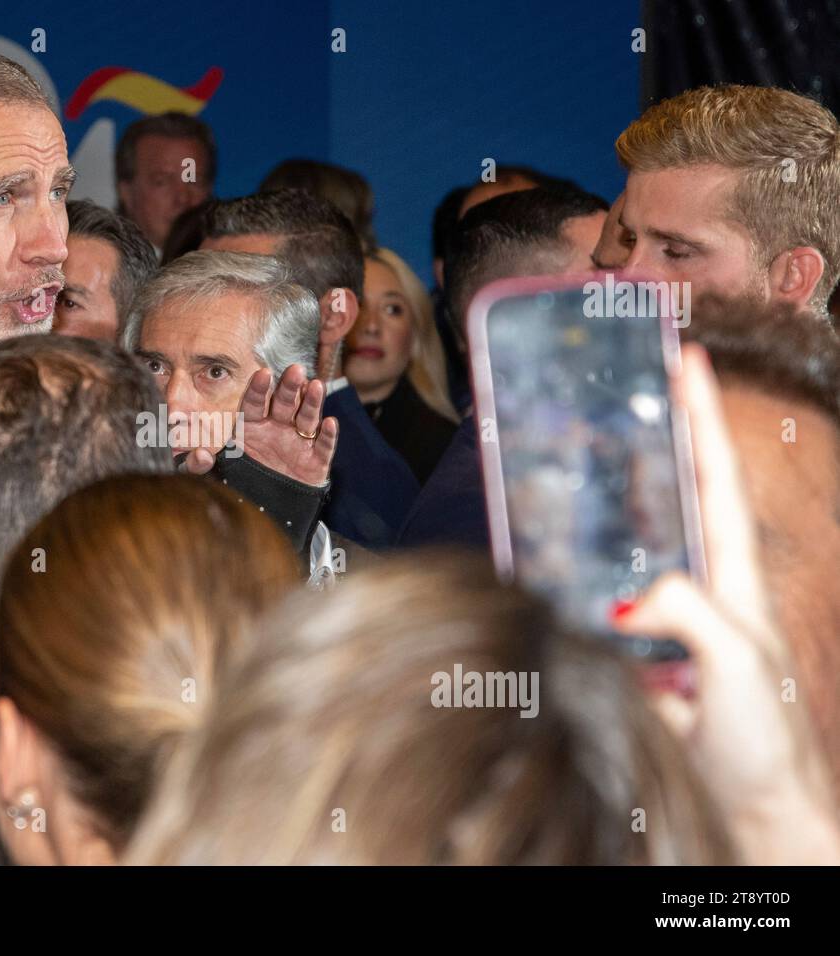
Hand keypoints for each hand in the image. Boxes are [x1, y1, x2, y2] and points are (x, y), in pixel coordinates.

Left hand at [182, 365, 337, 485]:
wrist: (269, 508)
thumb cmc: (242, 482)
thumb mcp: (216, 472)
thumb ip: (200, 465)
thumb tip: (199, 456)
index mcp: (252, 426)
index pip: (255, 403)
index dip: (259, 389)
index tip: (263, 373)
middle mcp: (277, 428)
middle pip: (284, 403)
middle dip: (290, 387)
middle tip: (295, 370)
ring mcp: (298, 442)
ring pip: (307, 418)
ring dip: (312, 402)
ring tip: (316, 386)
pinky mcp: (315, 460)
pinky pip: (323, 446)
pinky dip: (328, 436)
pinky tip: (329, 423)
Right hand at [615, 344, 838, 862]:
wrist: (756, 809)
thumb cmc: (765, 742)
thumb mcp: (738, 664)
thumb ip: (687, 613)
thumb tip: (626, 592)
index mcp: (736, 581)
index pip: (718, 481)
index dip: (705, 418)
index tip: (688, 360)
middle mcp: (705, 591)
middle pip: (680, 498)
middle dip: (662, 439)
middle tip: (632, 392)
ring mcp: (673, 623)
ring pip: (639, 544)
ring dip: (616, 499)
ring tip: (585, 458)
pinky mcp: (641, 658)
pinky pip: (606, 600)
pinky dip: (582, 570)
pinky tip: (555, 562)